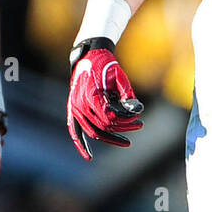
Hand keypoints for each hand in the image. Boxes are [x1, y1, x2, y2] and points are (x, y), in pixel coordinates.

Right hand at [67, 43, 142, 160]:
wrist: (89, 56)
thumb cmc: (106, 65)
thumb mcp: (120, 78)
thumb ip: (127, 96)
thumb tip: (137, 111)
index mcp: (90, 96)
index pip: (109, 118)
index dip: (125, 122)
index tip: (138, 121)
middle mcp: (79, 104)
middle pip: (103, 126)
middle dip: (122, 129)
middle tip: (139, 126)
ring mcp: (74, 108)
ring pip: (91, 132)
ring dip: (110, 139)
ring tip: (126, 142)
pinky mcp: (72, 110)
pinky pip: (75, 131)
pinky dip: (81, 144)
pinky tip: (88, 156)